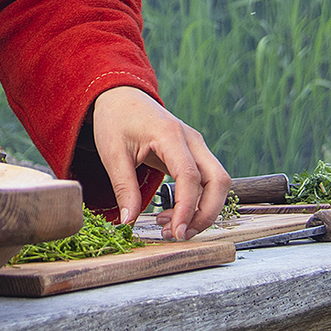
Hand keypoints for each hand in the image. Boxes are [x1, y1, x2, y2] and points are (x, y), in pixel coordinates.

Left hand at [88, 85, 229, 239]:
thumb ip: (124, 188)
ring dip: (203, 210)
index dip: (188, 208)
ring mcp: (196, 146)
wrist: (120, 95)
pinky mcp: (193, 154)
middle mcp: (191, 139)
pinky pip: (207, 181)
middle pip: (219, 181)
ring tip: (171, 228)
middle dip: (206, 214)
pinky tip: (173, 215)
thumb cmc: (115, 119)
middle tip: (178, 235)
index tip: (177, 232)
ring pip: (218, 183)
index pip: (191, 177)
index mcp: (170, 135)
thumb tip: (129, 222)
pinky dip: (197, 202)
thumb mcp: (112, 153)